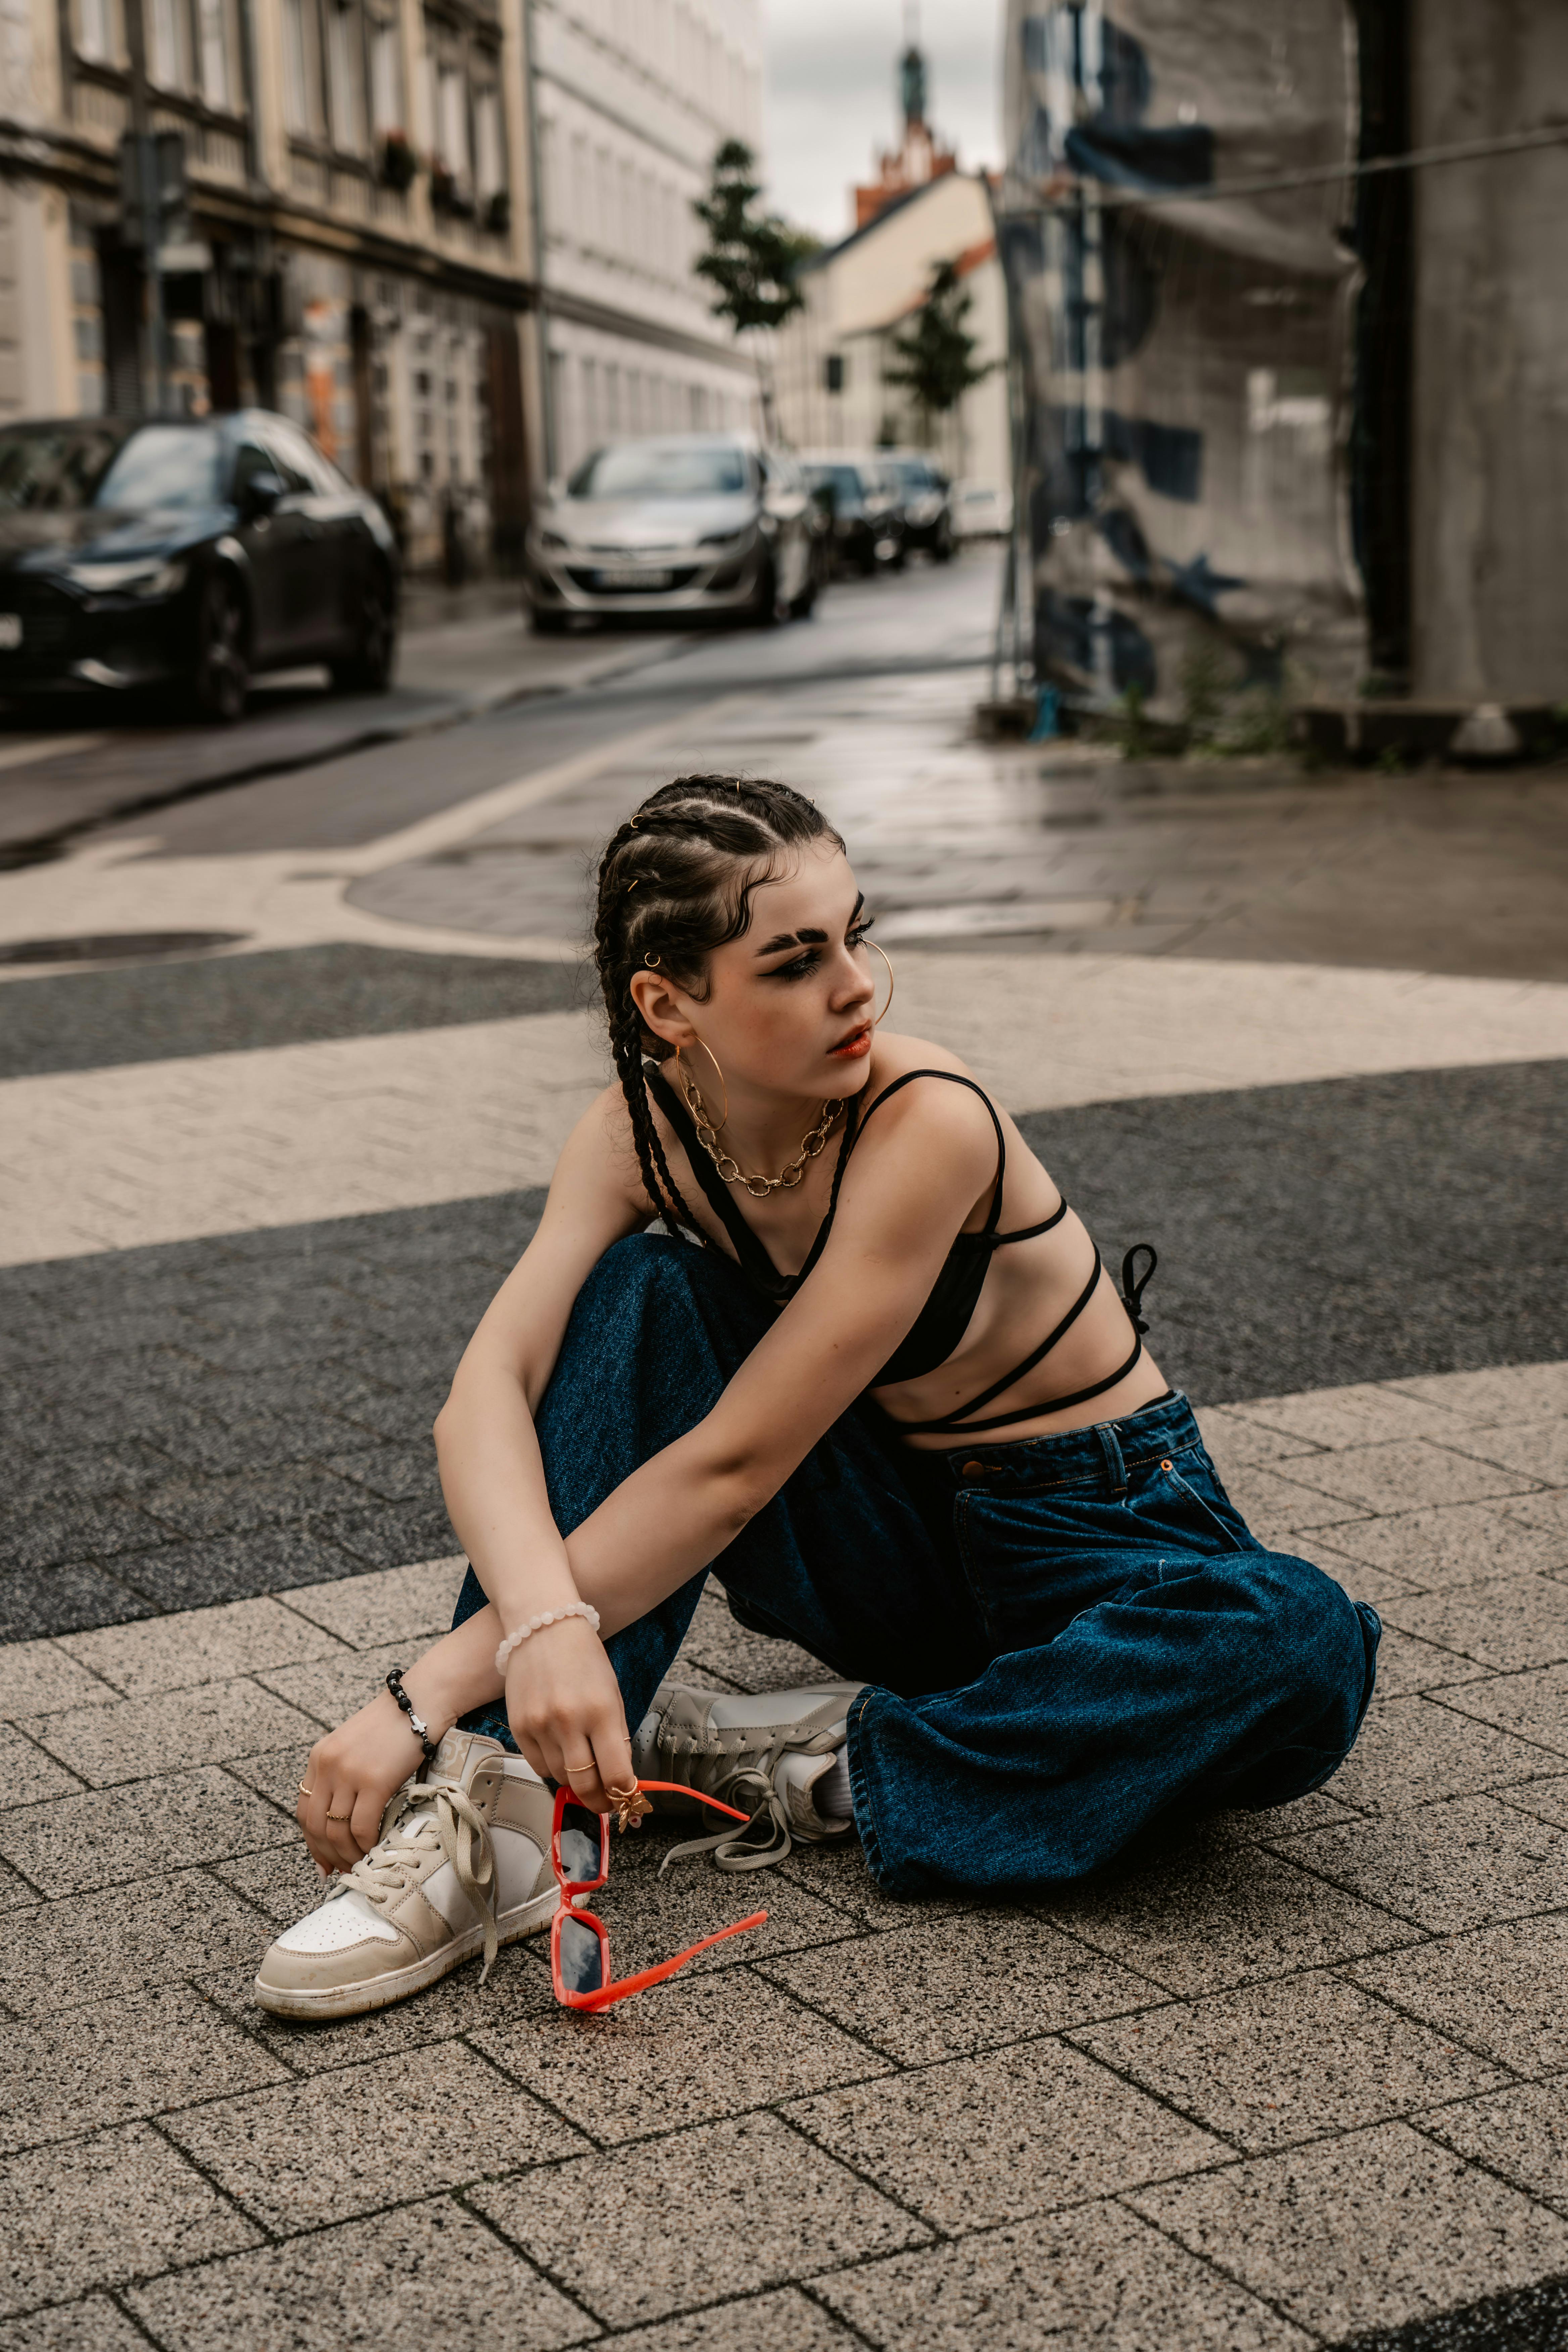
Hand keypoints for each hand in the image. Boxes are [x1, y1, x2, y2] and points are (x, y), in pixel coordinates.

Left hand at [296, 1691, 424, 1873]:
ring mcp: (349, 1773)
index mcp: (320, 1757)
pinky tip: (376, 1849)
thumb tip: (338, 1819)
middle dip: (327, 1855)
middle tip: (342, 1871)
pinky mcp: (374, 1780)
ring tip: (361, 1864)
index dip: (311, 1842)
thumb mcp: (354, 1746)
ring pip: (337, 1831)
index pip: (304, 1810)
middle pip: (315, 1825)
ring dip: (348, 1855)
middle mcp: (328, 1765)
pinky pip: (362, 1827)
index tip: (323, 1861)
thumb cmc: (394, 1725)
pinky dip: (366, 1845)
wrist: (420, 1702)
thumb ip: (341, 1776)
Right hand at [504, 1614, 633, 1813]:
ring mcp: (539, 1726)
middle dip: (598, 1801)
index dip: (622, 1795)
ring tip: (583, 1770)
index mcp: (601, 1711)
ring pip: (560, 1778)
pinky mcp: (518, 1727)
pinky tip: (561, 1755)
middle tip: (605, 1803)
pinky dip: (552, 1768)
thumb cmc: (583, 1657)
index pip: (616, 1774)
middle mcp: (568, 1722)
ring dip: (574, 1781)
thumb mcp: (612, 1692)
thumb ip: (617, 1735)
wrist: (543, 1627)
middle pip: (585, 1785)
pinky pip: (537, 1765)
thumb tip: (619, 1776)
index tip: (625, 1799)